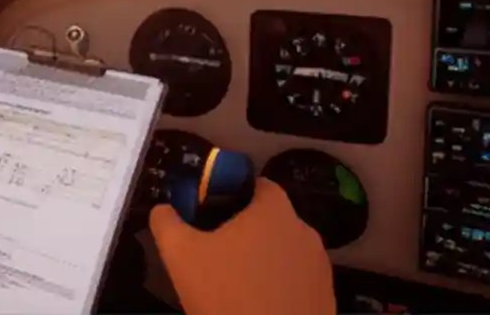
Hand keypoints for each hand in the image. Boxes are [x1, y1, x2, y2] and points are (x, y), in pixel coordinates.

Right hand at [150, 178, 335, 314]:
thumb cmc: (227, 295)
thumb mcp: (180, 256)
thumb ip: (166, 222)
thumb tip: (163, 209)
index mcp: (274, 210)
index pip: (258, 185)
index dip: (232, 195)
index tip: (209, 216)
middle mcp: (304, 230)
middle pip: (270, 219)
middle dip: (245, 231)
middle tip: (215, 253)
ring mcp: (320, 265)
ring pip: (283, 251)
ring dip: (262, 260)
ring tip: (235, 284)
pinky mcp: (326, 295)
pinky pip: (296, 279)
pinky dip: (278, 284)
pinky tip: (256, 303)